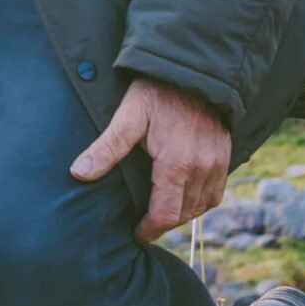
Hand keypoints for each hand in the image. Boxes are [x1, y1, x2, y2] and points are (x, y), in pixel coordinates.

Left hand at [69, 75, 230, 242]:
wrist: (193, 70)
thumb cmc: (156, 92)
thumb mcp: (128, 116)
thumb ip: (107, 147)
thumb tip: (78, 172)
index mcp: (176, 164)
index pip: (165, 214)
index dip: (150, 229)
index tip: (136, 234)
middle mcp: (202, 169)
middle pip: (184, 214)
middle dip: (163, 223)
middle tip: (144, 224)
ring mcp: (217, 164)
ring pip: (201, 206)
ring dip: (182, 214)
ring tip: (161, 212)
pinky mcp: (226, 157)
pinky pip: (216, 193)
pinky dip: (201, 201)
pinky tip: (184, 195)